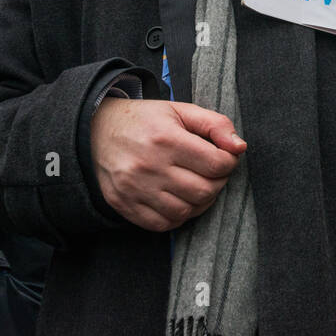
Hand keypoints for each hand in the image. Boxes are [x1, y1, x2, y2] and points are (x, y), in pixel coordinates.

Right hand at [90, 97, 245, 231]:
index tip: (224, 158)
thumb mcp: (180, 111)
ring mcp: (135, 189)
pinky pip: (163, 224)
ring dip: (199, 201)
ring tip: (196, 184)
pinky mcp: (125, 205)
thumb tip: (240, 147)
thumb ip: (215, 124)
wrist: (95, 132)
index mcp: (166, 138)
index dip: (229, 162)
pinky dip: (178, 215)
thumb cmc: (145, 120)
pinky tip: (178, 198)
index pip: (217, 164)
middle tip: (211, 172)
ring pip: (186, 211)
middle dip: (217, 183)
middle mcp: (149, 166)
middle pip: (204, 191)